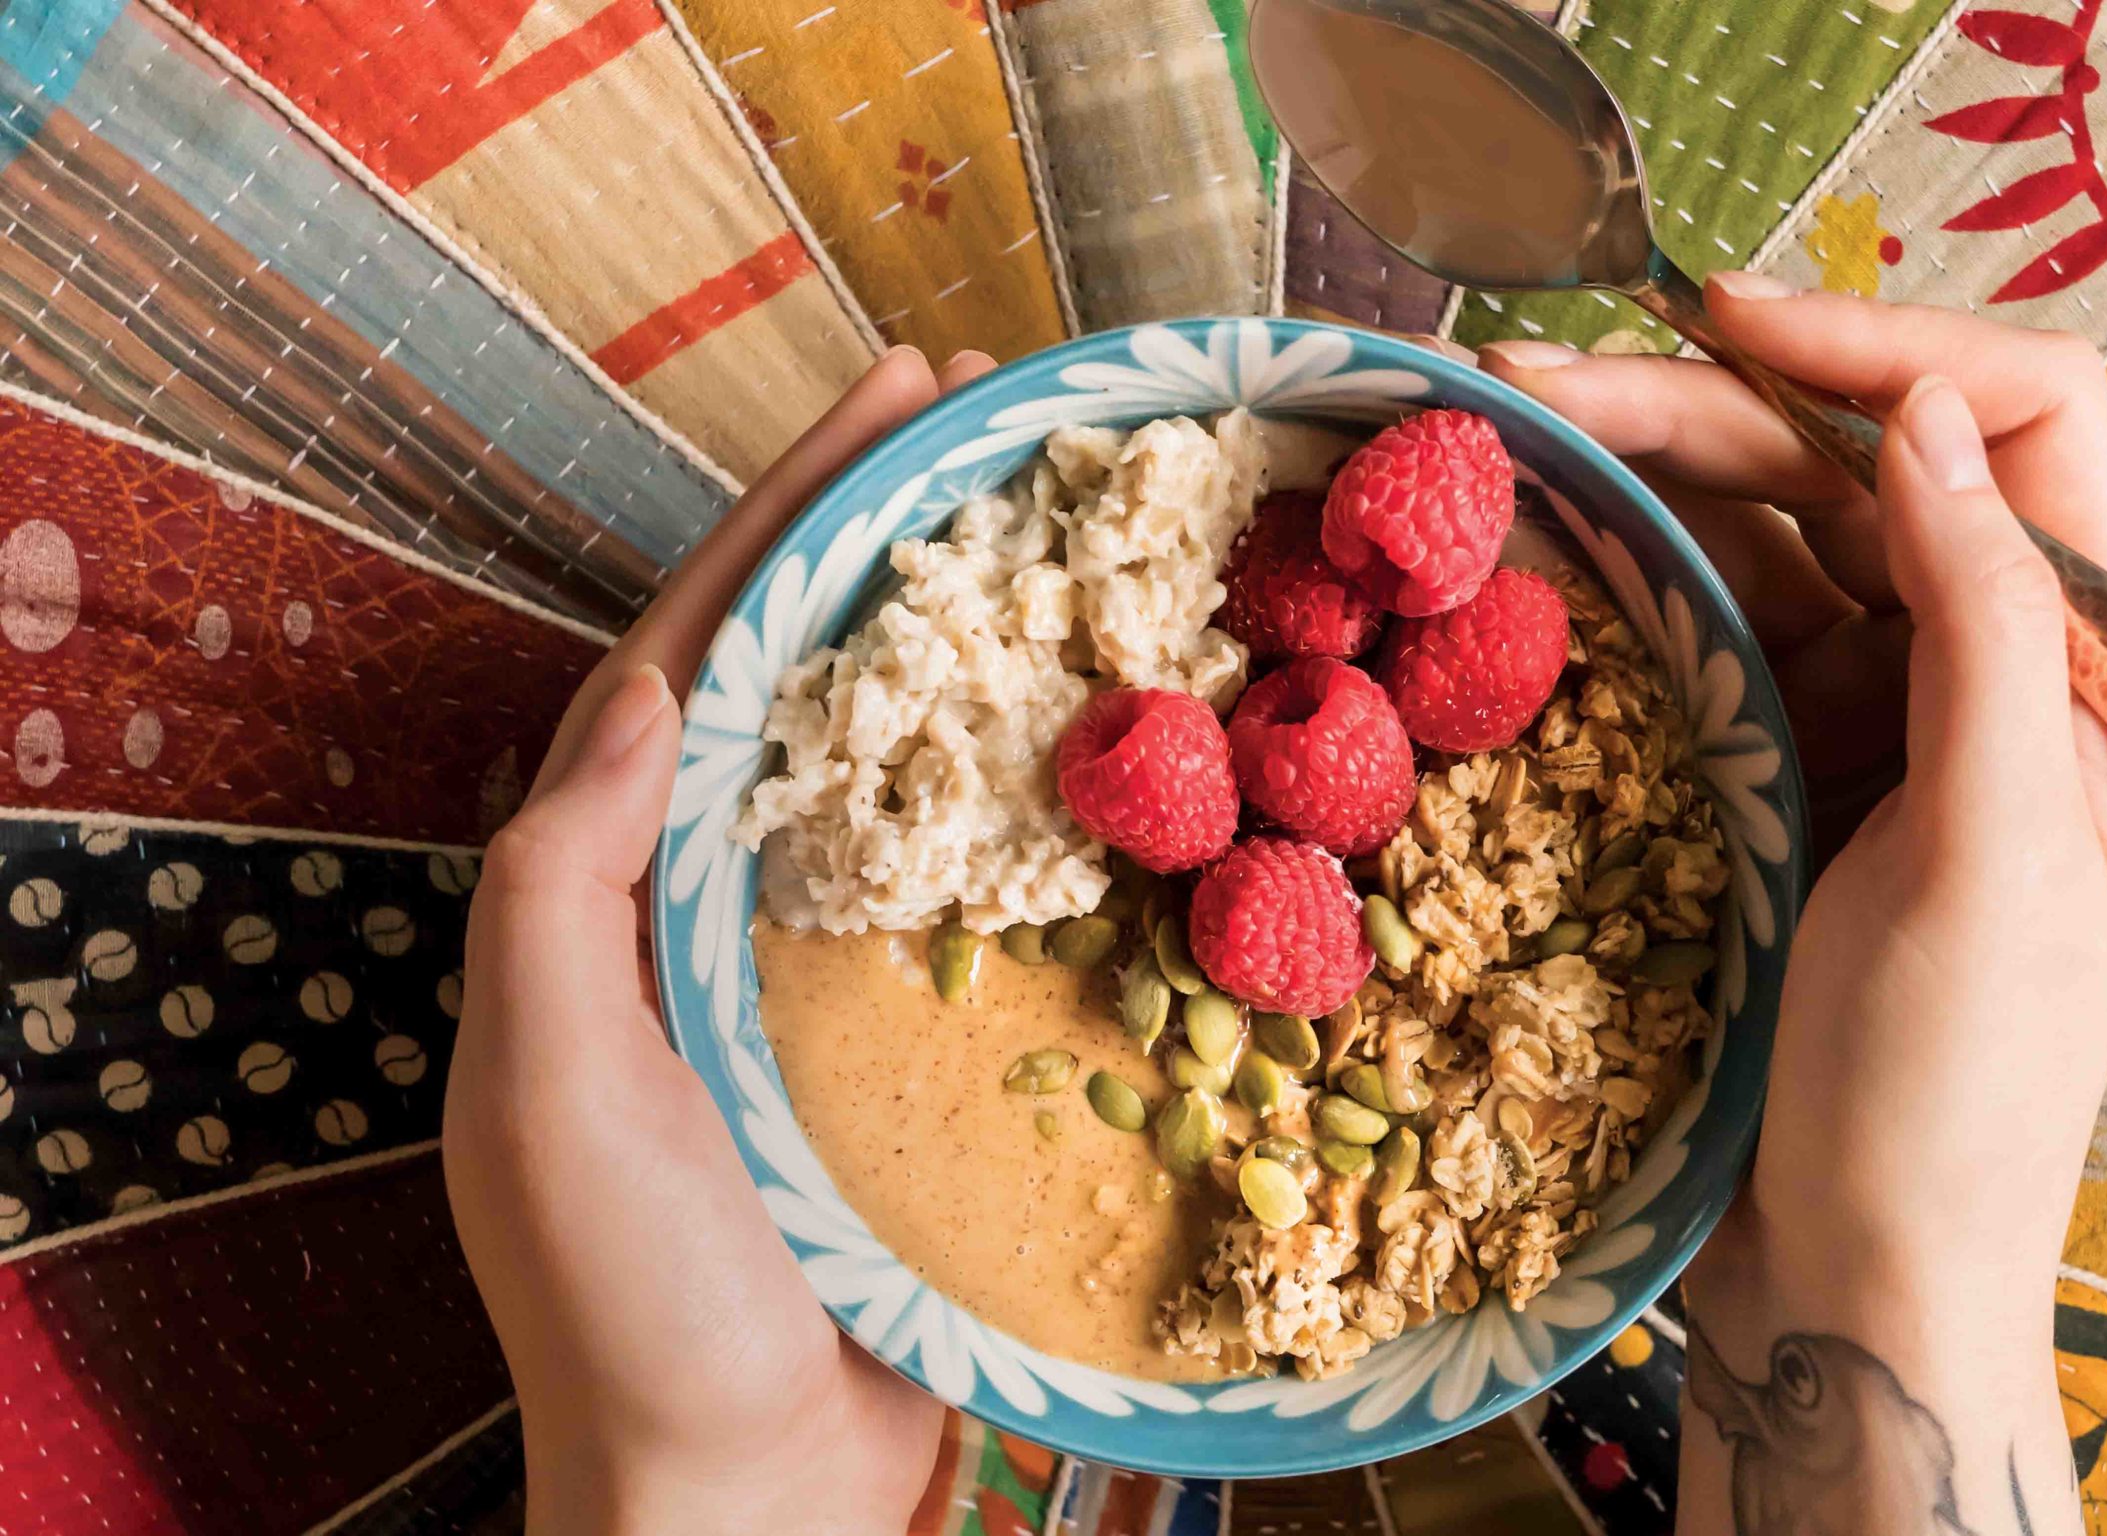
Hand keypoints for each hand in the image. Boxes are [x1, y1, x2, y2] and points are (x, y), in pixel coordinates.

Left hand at [445, 347, 993, 1535]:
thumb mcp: (556, 1096)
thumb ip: (568, 892)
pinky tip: (1129, 756)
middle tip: (1005, 422)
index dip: (791, 510)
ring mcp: (821, 972)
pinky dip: (1045, 804)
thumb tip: (646, 689)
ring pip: (902, 767)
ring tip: (1076, 540)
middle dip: (892, 537)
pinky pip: (980, 888)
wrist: (750, 1502)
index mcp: (612, 899)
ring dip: (978, 645)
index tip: (898, 394)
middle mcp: (710, 910)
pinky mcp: (915, 1044)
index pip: (699, 653)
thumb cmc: (636, 1314)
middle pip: (806, 679)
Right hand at [1482, 278, 2106, 1533]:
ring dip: (1634, 480)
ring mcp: (1859, 723)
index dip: (1892, 344)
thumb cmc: (1953, 1098)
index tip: (1737, 324)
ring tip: (1497, 441)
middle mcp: (1974, 671)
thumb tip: (1923, 420)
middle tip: (1535, 387)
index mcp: (2080, 674)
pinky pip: (1687, 640)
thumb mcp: (1996, 857)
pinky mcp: (1762, 778)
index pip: (2025, 428)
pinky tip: (1516, 553)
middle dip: (1704, 409)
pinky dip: (1607, 584)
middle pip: (1851, 471)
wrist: (1853, 1280)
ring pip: (1754, 544)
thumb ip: (1985, 627)